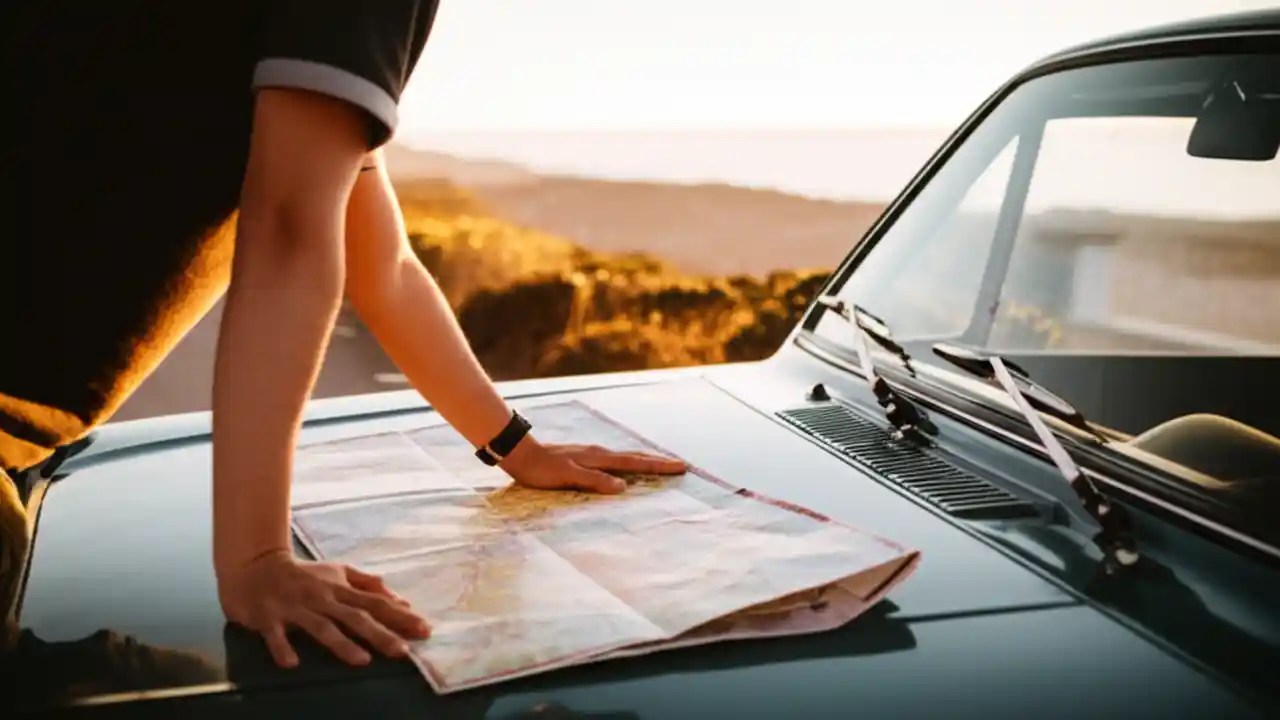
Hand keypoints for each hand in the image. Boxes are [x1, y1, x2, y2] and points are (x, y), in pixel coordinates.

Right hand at [217, 549, 430, 667]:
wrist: (254, 565)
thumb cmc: (302, 574)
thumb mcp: (337, 573)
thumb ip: (367, 584)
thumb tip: (400, 599)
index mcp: (339, 589)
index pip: (375, 603)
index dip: (400, 616)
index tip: (424, 629)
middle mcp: (322, 598)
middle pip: (355, 617)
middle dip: (380, 633)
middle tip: (403, 651)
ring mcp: (295, 608)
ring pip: (322, 626)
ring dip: (341, 643)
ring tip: (362, 661)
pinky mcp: (268, 617)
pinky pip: (276, 635)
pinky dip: (283, 648)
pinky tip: (292, 663)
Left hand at [500, 436, 687, 493]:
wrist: (520, 453)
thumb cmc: (542, 469)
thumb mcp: (568, 476)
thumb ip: (595, 480)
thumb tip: (623, 487)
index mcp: (599, 457)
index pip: (635, 462)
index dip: (658, 465)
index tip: (680, 466)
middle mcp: (599, 453)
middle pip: (635, 456)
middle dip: (658, 461)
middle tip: (680, 465)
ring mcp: (592, 454)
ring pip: (626, 457)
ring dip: (645, 461)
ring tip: (660, 464)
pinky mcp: (584, 458)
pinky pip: (615, 460)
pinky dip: (629, 463)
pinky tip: (626, 468)